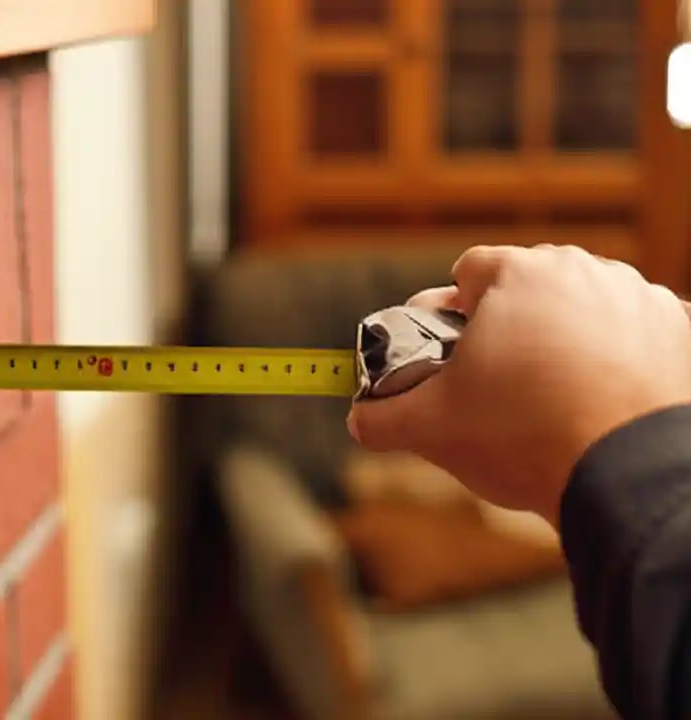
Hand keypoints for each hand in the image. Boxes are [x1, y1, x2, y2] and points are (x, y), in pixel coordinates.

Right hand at [347, 245, 690, 526]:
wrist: (630, 475)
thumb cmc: (526, 438)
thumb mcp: (431, 428)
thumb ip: (382, 417)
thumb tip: (359, 420)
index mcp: (519, 275)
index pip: (469, 272)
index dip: (450, 310)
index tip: (448, 349)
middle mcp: (586, 270)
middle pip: (532, 286)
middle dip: (512, 323)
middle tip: (498, 378)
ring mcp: (642, 299)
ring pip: (587, 308)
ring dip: (568, 338)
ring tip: (555, 396)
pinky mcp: (684, 333)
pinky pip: (640, 335)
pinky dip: (624, 359)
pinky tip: (607, 401)